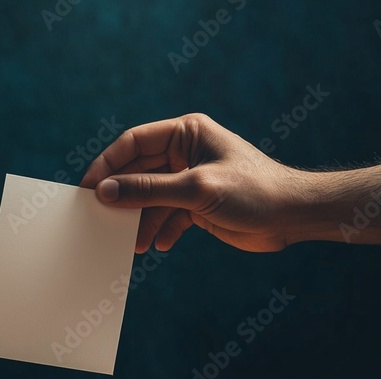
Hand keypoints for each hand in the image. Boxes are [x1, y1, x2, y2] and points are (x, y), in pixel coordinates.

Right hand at [80, 113, 310, 252]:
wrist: (293, 216)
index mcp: (186, 133)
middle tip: (102, 220)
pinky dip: (161, 230)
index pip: (133, 143)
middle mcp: (185, 153)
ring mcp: (190, 179)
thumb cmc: (253, 191)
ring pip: (151, 198)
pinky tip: (160, 244)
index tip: (87, 189)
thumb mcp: (195, 189)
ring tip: (133, 243)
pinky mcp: (197, 204)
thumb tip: (104, 192)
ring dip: (141, 220)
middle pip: (138, 172)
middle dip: (123, 198)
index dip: (107, 165)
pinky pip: (166, 215)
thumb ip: (147, 190)